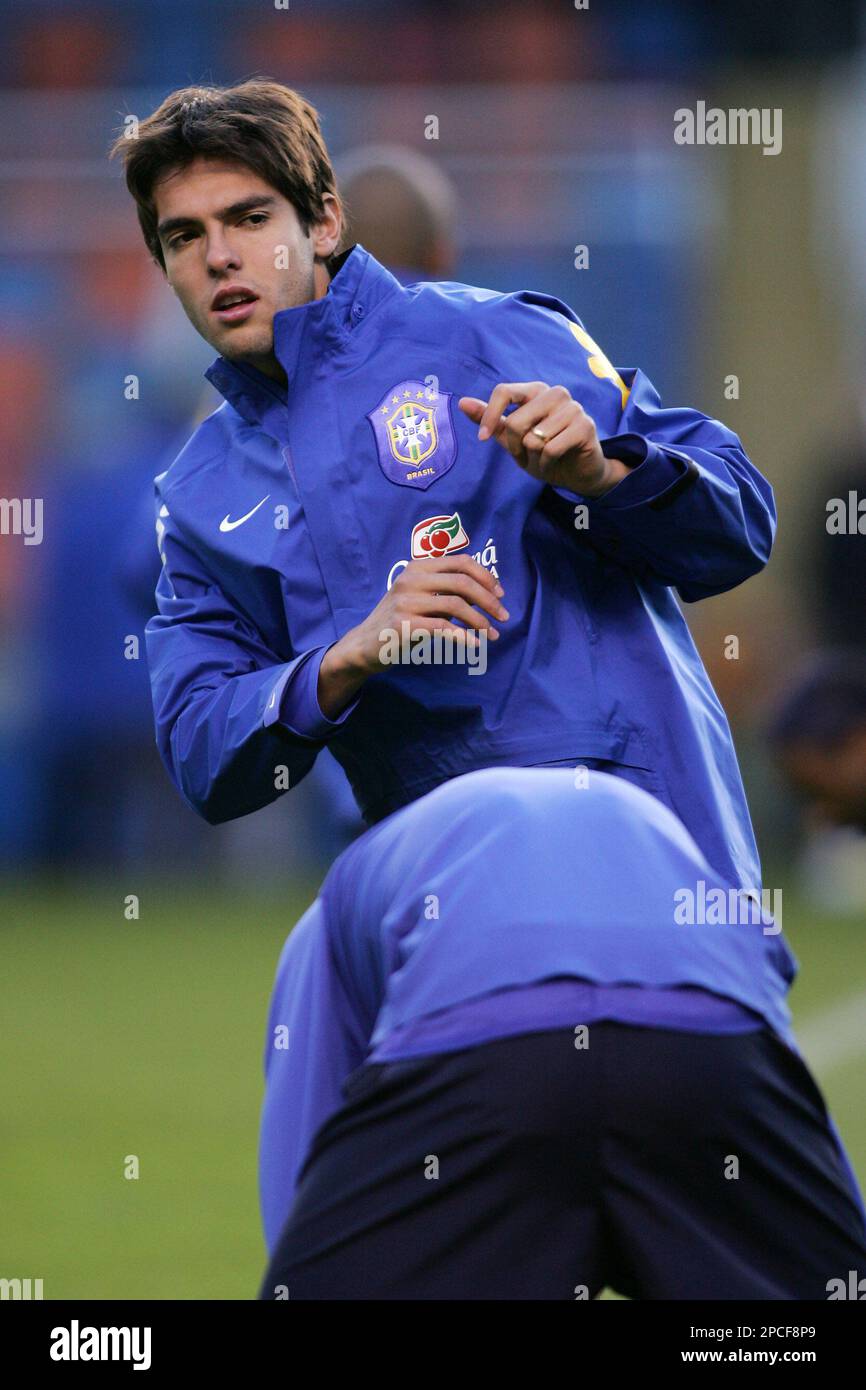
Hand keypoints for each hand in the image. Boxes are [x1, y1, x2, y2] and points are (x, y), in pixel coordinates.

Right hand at [317, 554, 508, 715]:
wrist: (366, 646)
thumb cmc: (401, 622)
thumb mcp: (424, 599)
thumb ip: (449, 592)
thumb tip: (488, 592)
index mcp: (418, 567)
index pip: (461, 562)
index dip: (486, 577)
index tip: (501, 594)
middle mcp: (411, 579)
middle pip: (462, 582)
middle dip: (489, 600)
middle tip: (504, 617)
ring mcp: (405, 601)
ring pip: (455, 605)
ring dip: (480, 621)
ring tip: (492, 634)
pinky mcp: (403, 624)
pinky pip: (443, 628)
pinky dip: (464, 636)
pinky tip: (474, 644)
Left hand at [459, 382, 629, 497]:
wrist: (577, 473)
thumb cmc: (544, 452)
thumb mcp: (512, 438)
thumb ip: (491, 420)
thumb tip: (462, 402)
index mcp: (536, 390)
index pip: (504, 391)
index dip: (489, 416)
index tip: (483, 438)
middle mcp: (556, 393)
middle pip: (516, 421)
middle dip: (515, 447)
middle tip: (526, 455)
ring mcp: (573, 408)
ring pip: (533, 438)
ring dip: (533, 457)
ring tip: (544, 458)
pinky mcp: (585, 426)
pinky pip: (550, 449)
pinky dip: (546, 463)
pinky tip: (554, 462)